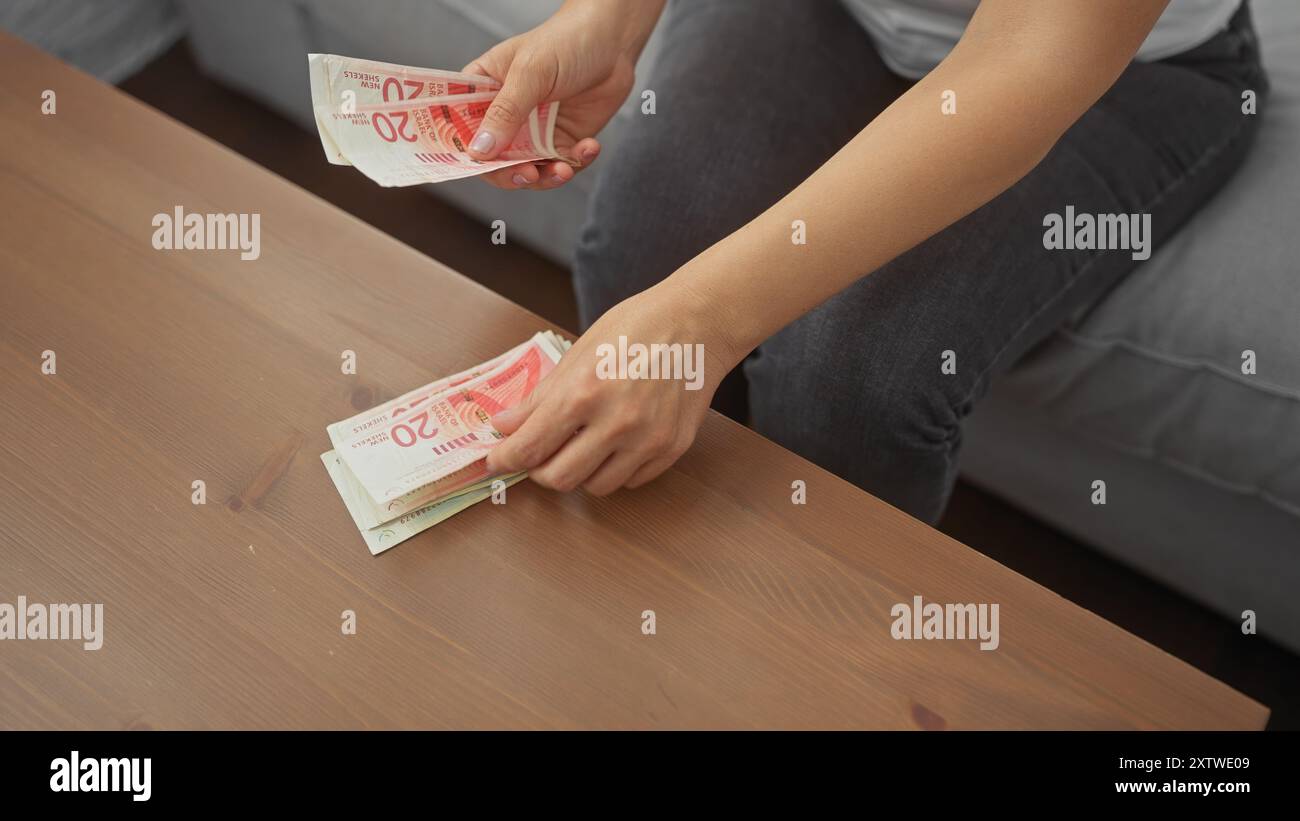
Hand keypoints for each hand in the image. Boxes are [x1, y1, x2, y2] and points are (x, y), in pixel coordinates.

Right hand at [462, 0, 661, 190]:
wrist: (613, 42)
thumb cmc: (566, 42)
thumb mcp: (531, 72)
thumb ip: (506, 112)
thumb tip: (479, 151)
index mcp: (483, 90)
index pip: (459, 126)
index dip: (462, 150)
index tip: (473, 165)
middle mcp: (504, 115)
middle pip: (492, 160)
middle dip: (509, 173)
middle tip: (527, 174)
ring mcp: (532, 132)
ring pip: (527, 171)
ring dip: (545, 177)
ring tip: (564, 170)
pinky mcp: (561, 141)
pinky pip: (560, 166)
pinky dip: (575, 164)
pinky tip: (589, 147)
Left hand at [485, 284, 737, 494]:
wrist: (697, 323)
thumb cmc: (635, 327)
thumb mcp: (578, 353)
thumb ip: (540, 397)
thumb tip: (505, 426)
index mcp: (584, 393)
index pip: (529, 448)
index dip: (504, 459)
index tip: (496, 460)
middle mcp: (616, 423)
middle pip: (558, 479)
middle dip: (540, 470)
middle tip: (540, 452)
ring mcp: (647, 441)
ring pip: (595, 487)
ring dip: (580, 471)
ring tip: (583, 442)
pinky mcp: (671, 449)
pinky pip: (630, 481)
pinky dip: (614, 468)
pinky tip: (617, 441)